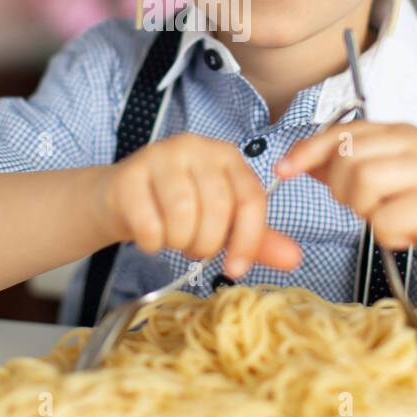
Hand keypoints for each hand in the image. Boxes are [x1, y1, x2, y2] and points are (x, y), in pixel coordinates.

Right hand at [92, 133, 301, 278]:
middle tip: (193, 248)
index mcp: (227, 156)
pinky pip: (149, 224)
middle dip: (207, 244)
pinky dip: (151, 242)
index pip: (251, 198)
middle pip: (218, 208)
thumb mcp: (222, 223)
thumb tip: (295, 258)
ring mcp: (161, 156)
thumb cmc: (177, 208)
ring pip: (183, 215)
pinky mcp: (130, 174)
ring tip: (172, 237)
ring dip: (178, 242)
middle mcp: (197, 147)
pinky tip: (149, 234)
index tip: (236, 269)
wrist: (121, 199)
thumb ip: (256, 238)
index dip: (248, 240)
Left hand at [273, 120, 416, 254]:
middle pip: (347, 157)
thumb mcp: (388, 182)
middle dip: (340, 189)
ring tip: (384, 219)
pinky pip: (384, 219)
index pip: (341, 132)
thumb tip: (302, 160)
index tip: (283, 169)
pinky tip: (403, 235)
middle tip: (362, 207)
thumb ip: (349, 168)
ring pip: (362, 182)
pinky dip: (385, 234)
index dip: (307, 150)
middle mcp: (416, 145)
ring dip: (363, 211)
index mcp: (402, 134)